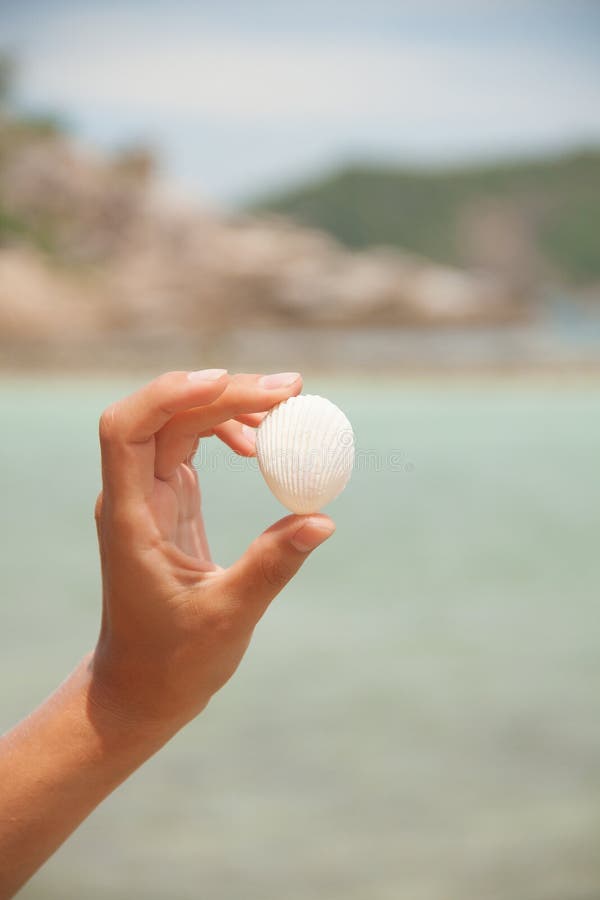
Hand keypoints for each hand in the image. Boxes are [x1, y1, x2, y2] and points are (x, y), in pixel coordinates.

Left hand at [91, 369, 334, 735]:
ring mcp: (148, 495)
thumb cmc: (173, 661)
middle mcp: (132, 495)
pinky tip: (259, 444)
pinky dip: (227, 431)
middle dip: (223, 392)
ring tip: (285, 410)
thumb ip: (271, 565)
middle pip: (166, 415)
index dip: (170, 394)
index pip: (127, 429)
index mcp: (130, 518)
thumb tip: (323, 519)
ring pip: (180, 423)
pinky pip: (192, 445)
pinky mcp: (168, 501)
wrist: (142, 685)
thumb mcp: (228, 617)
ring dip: (229, 406)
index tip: (227, 384)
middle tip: (291, 391)